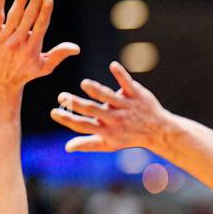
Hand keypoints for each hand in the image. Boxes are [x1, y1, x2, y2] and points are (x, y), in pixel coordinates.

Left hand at [0, 0, 78, 97]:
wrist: (0, 81)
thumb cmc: (25, 73)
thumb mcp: (44, 67)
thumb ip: (59, 54)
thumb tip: (76, 48)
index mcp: (32, 48)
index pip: (40, 26)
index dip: (44, 11)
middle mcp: (18, 42)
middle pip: (28, 18)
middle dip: (35, 1)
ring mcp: (4, 38)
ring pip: (13, 16)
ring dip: (20, 1)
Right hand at [50, 62, 173, 152]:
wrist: (158, 130)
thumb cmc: (129, 137)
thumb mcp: (109, 145)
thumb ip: (88, 144)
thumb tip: (67, 147)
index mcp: (106, 131)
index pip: (84, 126)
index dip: (68, 120)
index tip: (54, 112)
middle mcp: (115, 119)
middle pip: (93, 110)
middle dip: (77, 104)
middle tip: (62, 96)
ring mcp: (125, 106)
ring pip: (109, 97)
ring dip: (96, 90)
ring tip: (84, 84)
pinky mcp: (135, 94)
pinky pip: (127, 83)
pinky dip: (120, 75)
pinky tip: (112, 65)